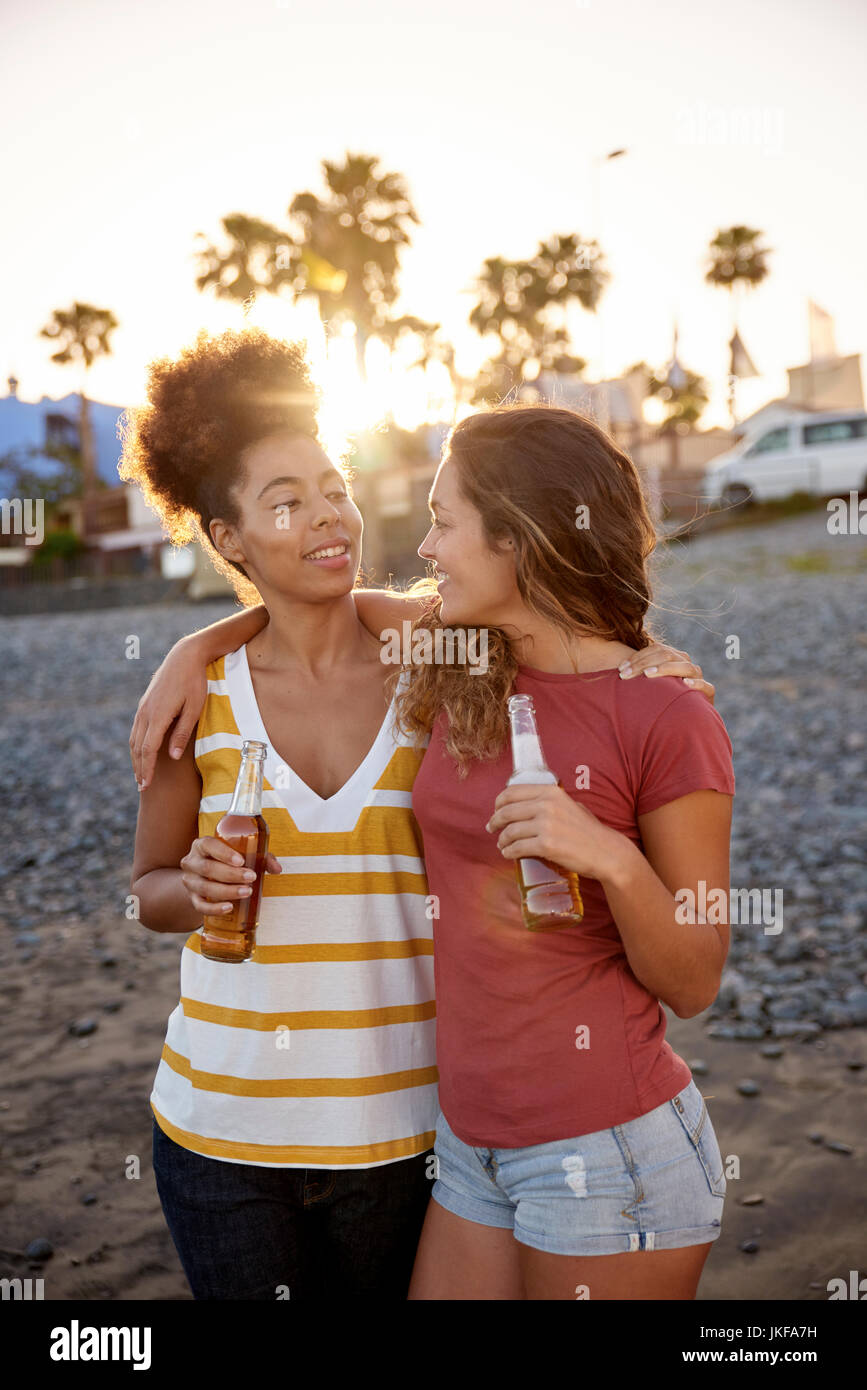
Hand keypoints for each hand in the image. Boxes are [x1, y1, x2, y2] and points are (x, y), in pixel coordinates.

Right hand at [130, 636, 207, 789]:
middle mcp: (146, 713)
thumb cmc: (194, 682)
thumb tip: (171, 757)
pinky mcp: (145, 703)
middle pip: (137, 747)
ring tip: (139, 774)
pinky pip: (136, 729)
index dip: (147, 769)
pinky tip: (141, 752)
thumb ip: (182, 733)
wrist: (184, 656)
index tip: (147, 785)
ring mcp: (143, 707)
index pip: (148, 750)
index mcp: (158, 716)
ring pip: (134, 738)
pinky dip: (136, 744)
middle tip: (142, 787)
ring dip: (135, 758)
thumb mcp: (194, 708)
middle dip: (139, 768)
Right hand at [179, 836, 281, 915]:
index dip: (223, 853)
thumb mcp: (241, 854)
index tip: (241, 861)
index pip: (208, 845)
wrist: (203, 878)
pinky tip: (229, 907)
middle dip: (231, 874)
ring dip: (227, 891)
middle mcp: (192, 862)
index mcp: (202, 845)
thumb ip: (260, 858)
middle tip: (251, 877)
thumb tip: (277, 869)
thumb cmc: (226, 862)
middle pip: (207, 868)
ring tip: (246, 892)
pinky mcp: (191, 898)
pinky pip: (200, 906)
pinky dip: (215, 908)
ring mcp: (189, 881)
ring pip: (205, 888)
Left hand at [486, 783, 627, 882]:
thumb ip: (550, 801)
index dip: (498, 803)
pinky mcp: (546, 846)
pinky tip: (508, 854)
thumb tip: (526, 803)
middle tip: (492, 828)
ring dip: (501, 840)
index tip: (495, 810)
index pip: (512, 792)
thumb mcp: (570, 805)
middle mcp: (546, 806)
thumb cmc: (589, 830)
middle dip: (495, 821)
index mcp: (550, 792)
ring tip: (502, 844)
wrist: (606, 851)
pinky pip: (518, 848)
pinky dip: (509, 852)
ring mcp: (546, 826)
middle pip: (507, 812)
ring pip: (510, 832)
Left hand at [618, 642, 713, 704]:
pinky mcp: (708, 693)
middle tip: (625, 675)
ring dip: (666, 669)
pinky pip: (706, 686)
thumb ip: (639, 675)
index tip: (620, 669)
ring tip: (648, 675)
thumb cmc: (660, 702)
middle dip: (644, 663)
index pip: (656, 649)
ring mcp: (698, 678)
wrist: (685, 721)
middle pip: (667, 655)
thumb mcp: (649, 686)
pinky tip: (685, 684)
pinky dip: (696, 684)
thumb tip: (615, 670)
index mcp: (673, 658)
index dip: (637, 657)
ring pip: (686, 666)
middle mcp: (686, 664)